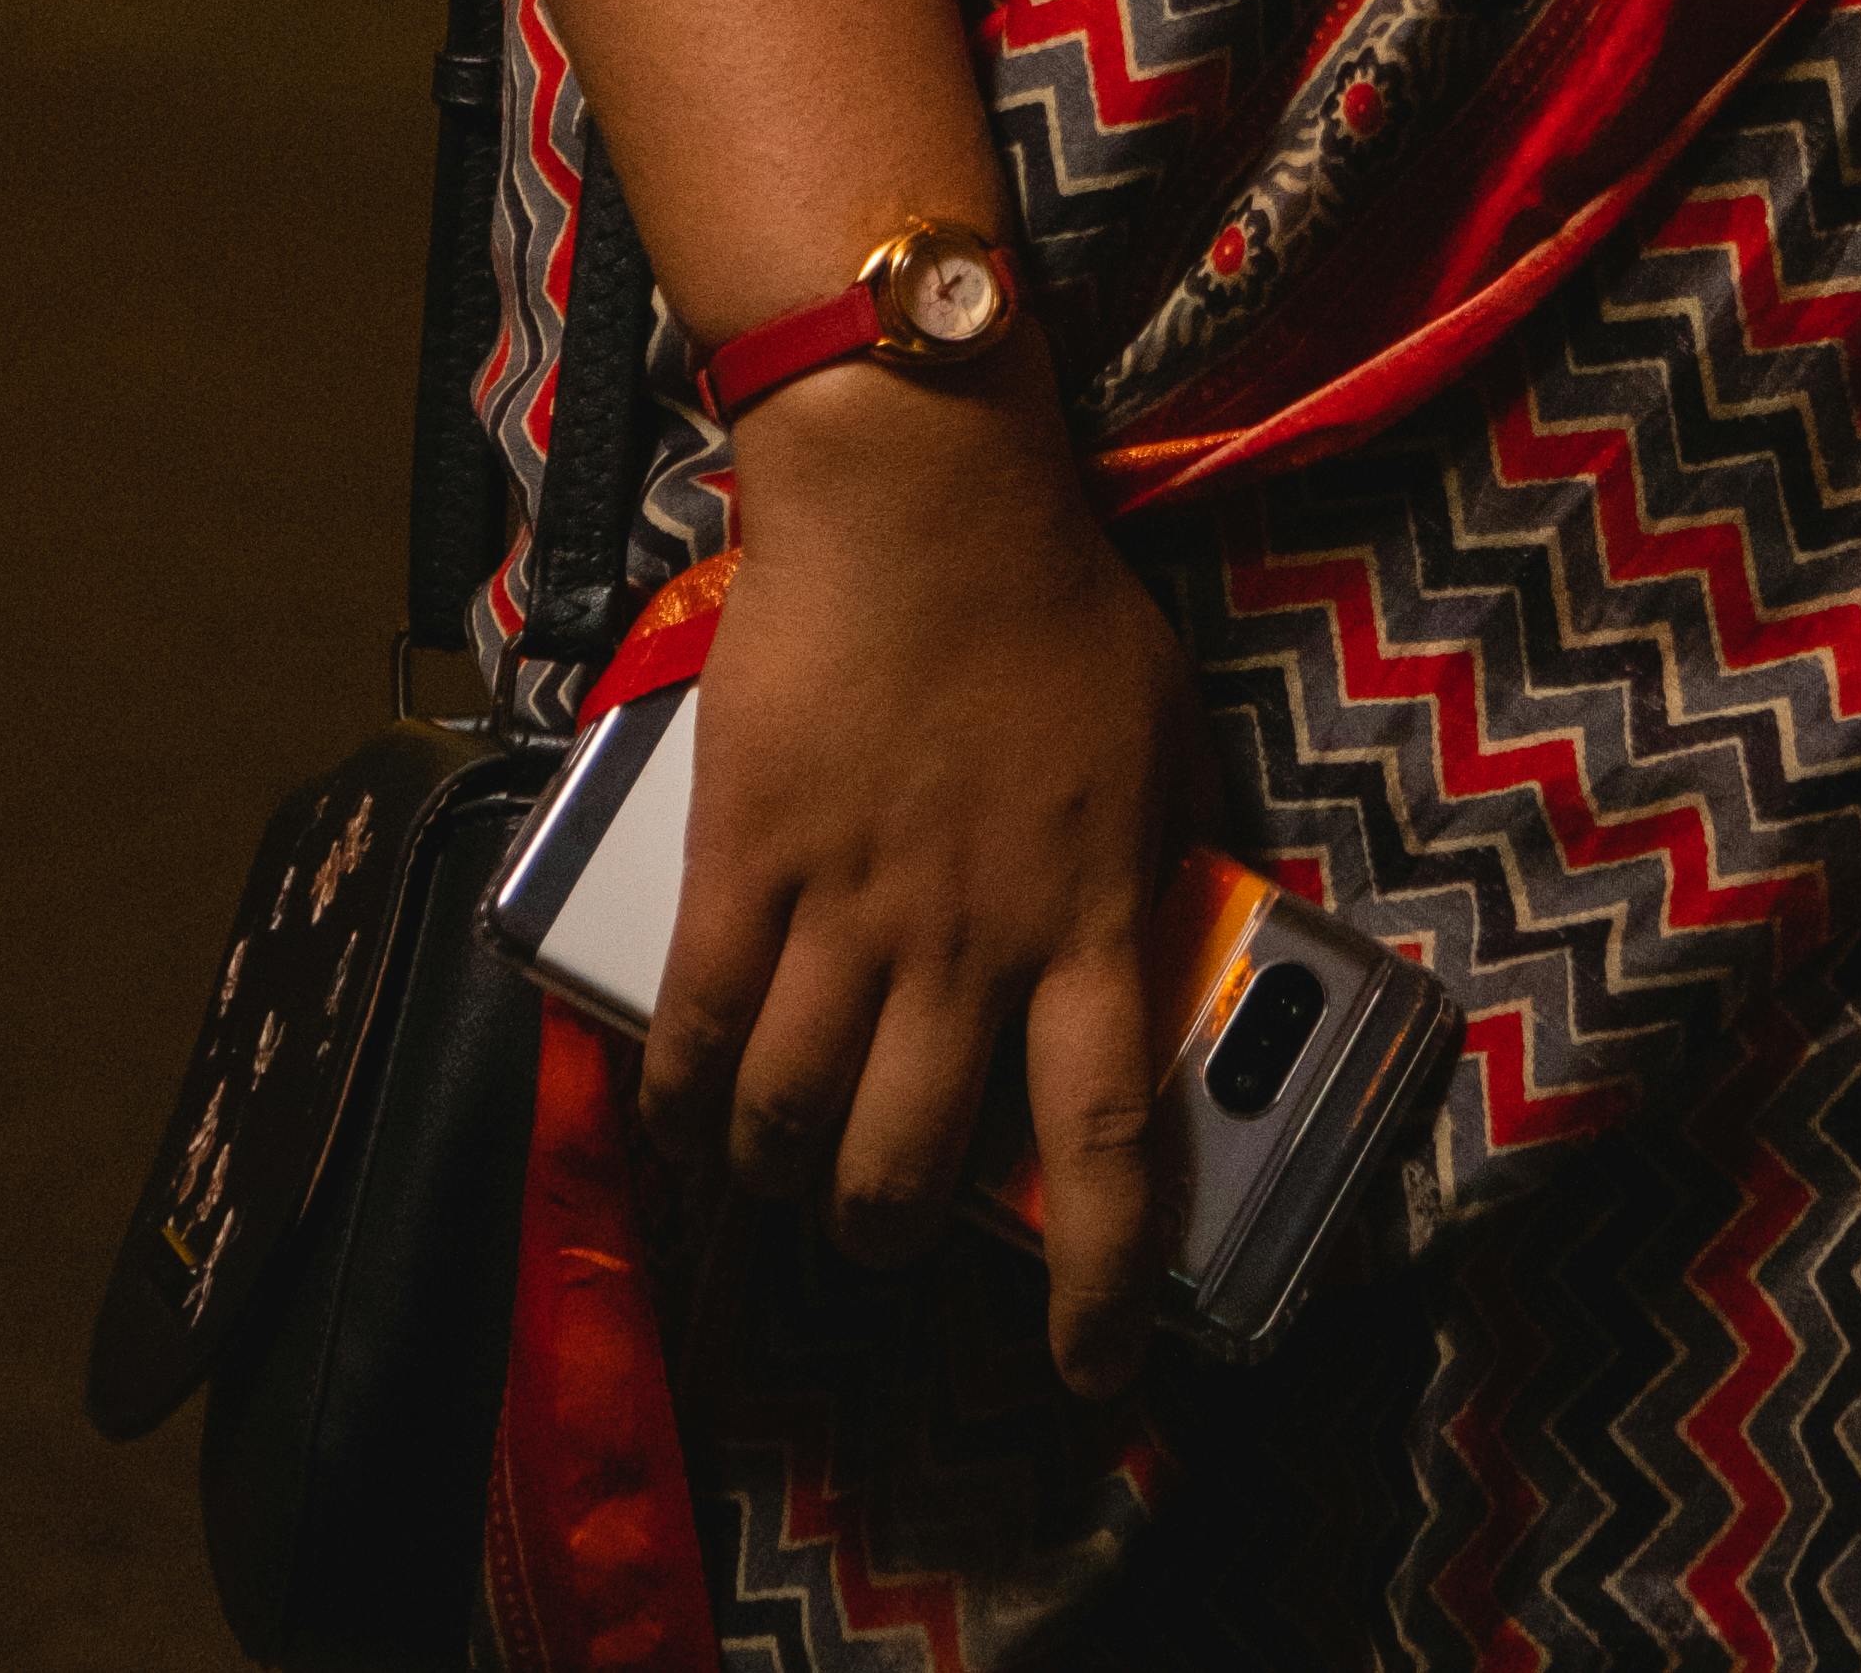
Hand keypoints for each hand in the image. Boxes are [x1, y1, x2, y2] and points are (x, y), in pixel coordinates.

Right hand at [637, 358, 1208, 1395]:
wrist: (921, 493)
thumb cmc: (1055, 603)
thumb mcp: (1165, 738)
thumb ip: (1165, 860)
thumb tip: (1178, 953)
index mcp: (1089, 921)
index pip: (1106, 1145)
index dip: (1102, 1281)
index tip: (1092, 1366)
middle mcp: (969, 943)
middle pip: (911, 1167)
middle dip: (888, 1232)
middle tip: (881, 1225)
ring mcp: (849, 905)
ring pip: (796, 1123)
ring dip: (783, 1177)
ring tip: (784, 1173)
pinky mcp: (744, 858)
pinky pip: (699, 1027)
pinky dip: (682, 1100)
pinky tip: (686, 1116)